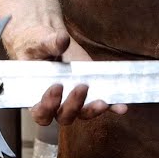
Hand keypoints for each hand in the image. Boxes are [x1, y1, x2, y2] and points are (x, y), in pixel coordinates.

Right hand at [2, 16, 126, 126]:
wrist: (48, 40)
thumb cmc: (36, 45)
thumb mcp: (38, 42)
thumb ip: (48, 44)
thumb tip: (62, 41)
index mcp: (36, 97)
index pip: (41, 113)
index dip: (47, 106)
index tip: (56, 87)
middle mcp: (56, 104)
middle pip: (65, 117)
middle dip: (74, 105)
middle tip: (81, 86)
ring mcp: (75, 100)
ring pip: (83, 113)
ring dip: (93, 110)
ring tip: (103, 102)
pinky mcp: (90, 93)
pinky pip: (102, 104)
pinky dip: (113, 107)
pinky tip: (122, 106)